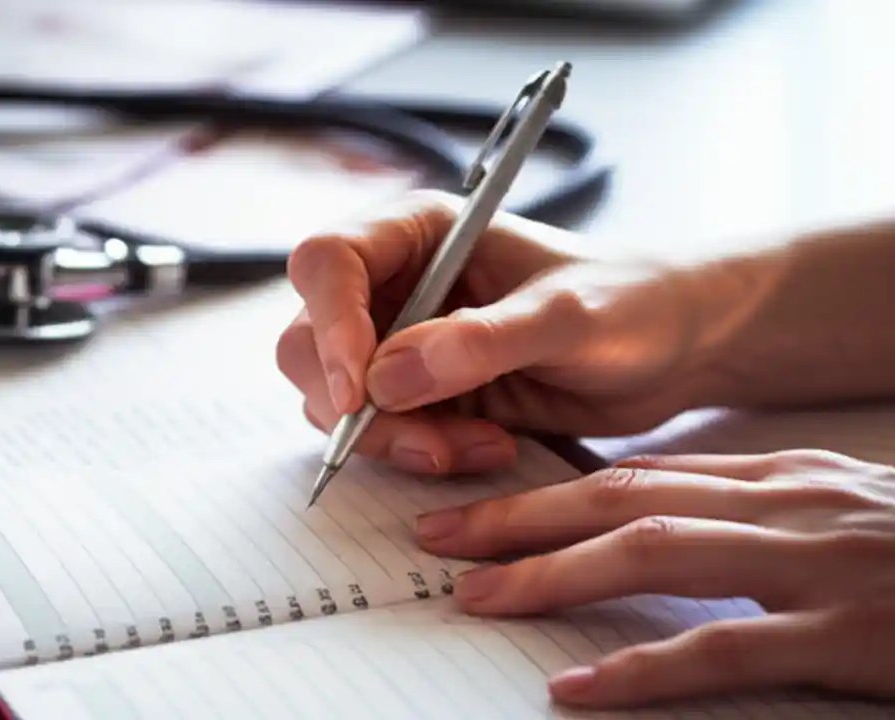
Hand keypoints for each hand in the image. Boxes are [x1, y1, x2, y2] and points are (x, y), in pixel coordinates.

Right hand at [277, 189, 717, 474]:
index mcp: (419, 232)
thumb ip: (479, 342)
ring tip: (477, 446)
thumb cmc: (632, 302)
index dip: (328, 324)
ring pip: (336, 398)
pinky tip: (488, 447)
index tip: (357, 390)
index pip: (327, 262)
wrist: (676, 348)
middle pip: (309, 340)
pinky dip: (421, 453)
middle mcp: (395, 284)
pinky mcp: (420, 395)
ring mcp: (401, 343)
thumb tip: (383, 378)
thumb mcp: (567, 316)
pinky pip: (380, 433)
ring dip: (395, 437)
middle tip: (424, 440)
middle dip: (355, 402)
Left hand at [413, 449, 894, 707]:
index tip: (482, 507)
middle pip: (625, 497)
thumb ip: (759, 521)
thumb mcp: (844, 519)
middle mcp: (793, 505)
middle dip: (523, 515)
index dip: (550, 490)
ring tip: (480, 596)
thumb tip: (660, 536)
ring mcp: (824, 566)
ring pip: (657, 552)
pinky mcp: (856, 636)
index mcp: (788, 477)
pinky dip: (644, 669)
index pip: (641, 473)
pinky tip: (579, 687)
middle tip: (442, 539)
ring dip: (555, 573)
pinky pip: (726, 649)